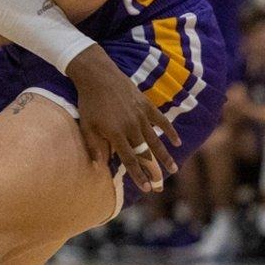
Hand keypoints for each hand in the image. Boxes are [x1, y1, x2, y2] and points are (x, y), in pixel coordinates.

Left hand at [66, 45, 179, 192]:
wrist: (97, 76)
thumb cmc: (89, 102)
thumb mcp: (86, 125)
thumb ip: (94, 146)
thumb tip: (98, 166)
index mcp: (116, 134)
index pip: (130, 160)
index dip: (138, 175)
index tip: (147, 188)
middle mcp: (131, 127)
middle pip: (145, 154)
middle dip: (154, 172)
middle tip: (161, 186)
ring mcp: (140, 116)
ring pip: (155, 141)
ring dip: (165, 156)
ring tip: (173, 170)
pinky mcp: (146, 105)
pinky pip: (161, 121)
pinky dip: (170, 132)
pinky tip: (178, 143)